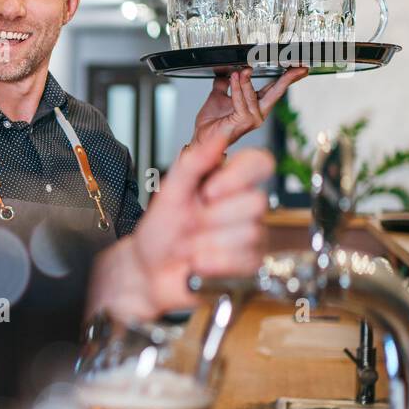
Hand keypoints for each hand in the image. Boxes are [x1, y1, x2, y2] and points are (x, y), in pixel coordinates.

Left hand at [89, 138, 272, 320]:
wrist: (147, 271)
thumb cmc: (159, 232)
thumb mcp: (169, 193)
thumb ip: (192, 164)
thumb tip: (218, 137)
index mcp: (227, 183)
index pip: (260, 163)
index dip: (237, 177)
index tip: (207, 192)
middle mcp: (244, 207)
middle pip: (256, 202)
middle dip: (212, 217)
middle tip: (190, 225)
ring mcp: (250, 236)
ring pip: (249, 233)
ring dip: (207, 243)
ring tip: (189, 247)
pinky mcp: (249, 265)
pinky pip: (245, 260)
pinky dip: (213, 263)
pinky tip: (198, 264)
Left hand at [190, 66, 307, 151]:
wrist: (201, 138)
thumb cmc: (211, 123)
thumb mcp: (218, 97)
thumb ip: (224, 84)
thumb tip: (224, 72)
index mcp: (255, 106)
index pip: (274, 89)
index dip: (286, 78)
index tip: (296, 67)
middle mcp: (258, 114)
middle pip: (277, 92)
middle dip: (288, 78)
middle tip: (297, 66)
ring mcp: (253, 119)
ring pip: (253, 94)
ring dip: (246, 80)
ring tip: (241, 70)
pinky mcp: (243, 121)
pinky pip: (241, 100)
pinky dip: (237, 88)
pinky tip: (234, 78)